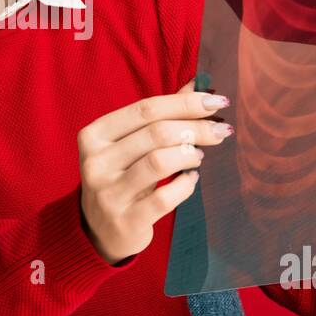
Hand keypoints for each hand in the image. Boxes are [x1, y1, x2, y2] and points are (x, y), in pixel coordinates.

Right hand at [76, 78, 232, 264]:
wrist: (99, 231)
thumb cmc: (120, 177)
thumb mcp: (129, 144)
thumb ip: (159, 115)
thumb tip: (198, 84)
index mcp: (94, 135)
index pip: (146, 109)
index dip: (185, 102)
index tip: (216, 101)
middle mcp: (96, 162)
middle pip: (156, 133)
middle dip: (196, 128)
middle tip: (221, 131)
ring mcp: (108, 193)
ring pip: (160, 162)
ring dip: (190, 155)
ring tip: (200, 156)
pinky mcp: (125, 220)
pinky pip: (166, 198)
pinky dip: (186, 185)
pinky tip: (192, 179)